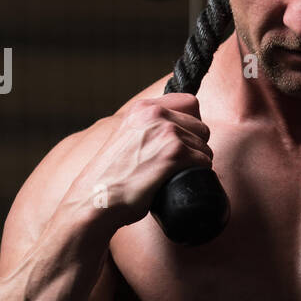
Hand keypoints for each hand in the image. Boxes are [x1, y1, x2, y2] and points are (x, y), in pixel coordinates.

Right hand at [69, 92, 213, 226]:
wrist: (96, 198)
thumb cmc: (111, 176)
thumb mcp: (127, 136)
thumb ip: (147, 126)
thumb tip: (175, 128)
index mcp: (143, 107)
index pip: (190, 102)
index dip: (191, 124)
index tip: (182, 140)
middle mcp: (155, 114)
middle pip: (201, 126)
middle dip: (195, 146)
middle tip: (178, 163)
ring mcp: (166, 133)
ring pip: (204, 145)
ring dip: (197, 161)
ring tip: (175, 173)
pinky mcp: (174, 154)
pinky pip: (204, 161)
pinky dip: (198, 172)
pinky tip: (181, 179)